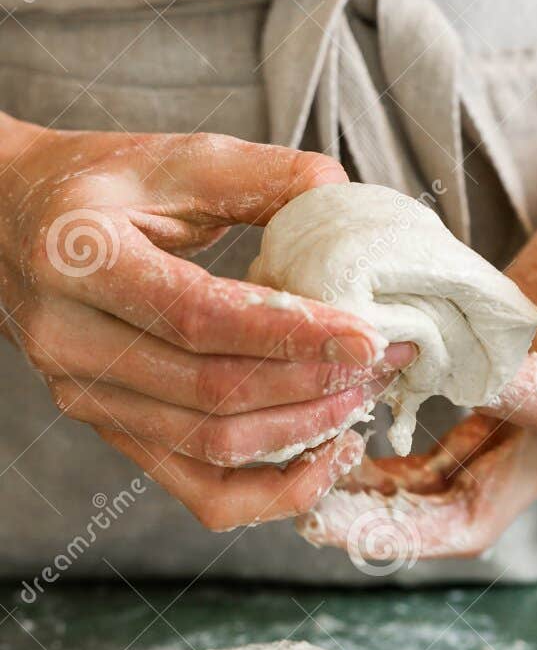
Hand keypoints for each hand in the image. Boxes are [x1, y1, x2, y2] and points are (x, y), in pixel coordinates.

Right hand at [0, 114, 408, 530]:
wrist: (7, 223)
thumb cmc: (100, 186)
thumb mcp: (172, 158)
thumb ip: (262, 175)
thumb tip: (346, 199)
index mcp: (81, 259)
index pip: (199, 317)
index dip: (291, 336)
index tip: (367, 334)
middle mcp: (71, 340)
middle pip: (213, 392)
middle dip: (315, 384)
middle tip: (386, 358)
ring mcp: (86, 398)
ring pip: (213, 448)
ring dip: (305, 431)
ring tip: (364, 394)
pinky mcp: (112, 431)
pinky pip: (200, 491)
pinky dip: (273, 490)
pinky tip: (327, 454)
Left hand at [300, 130, 536, 561]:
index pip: (526, 438)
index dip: (457, 414)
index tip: (390, 380)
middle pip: (469, 508)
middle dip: (394, 523)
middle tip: (314, 516)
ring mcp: (532, 411)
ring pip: (442, 481)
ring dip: (375, 495)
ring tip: (298, 483)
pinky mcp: (503, 378)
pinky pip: (437, 430)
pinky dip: (386, 436)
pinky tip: (327, 420)